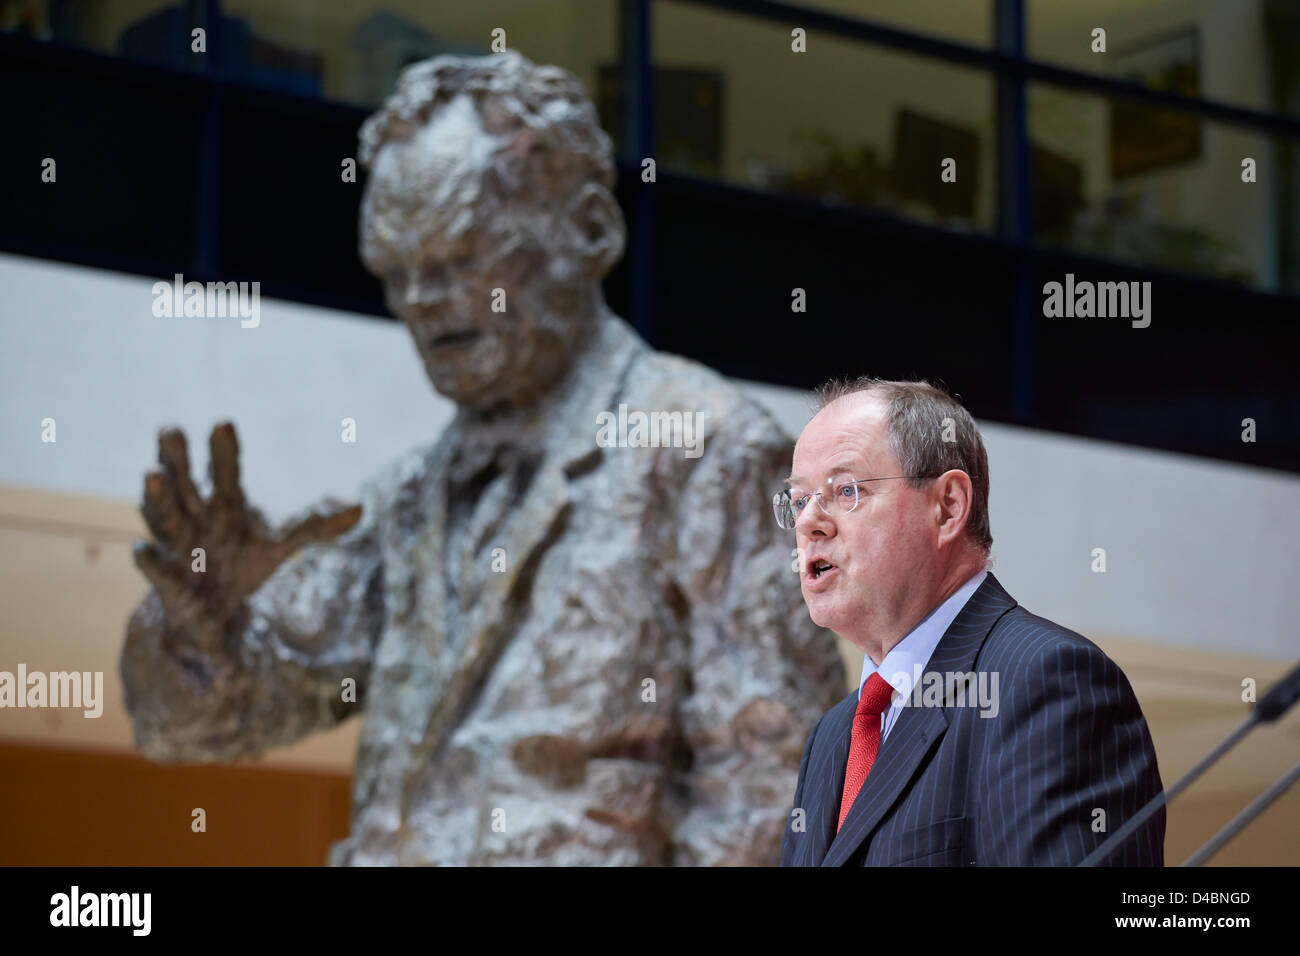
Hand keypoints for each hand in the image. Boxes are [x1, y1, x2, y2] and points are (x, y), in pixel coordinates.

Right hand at [133, 423, 361, 636]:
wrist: (211, 615)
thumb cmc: (242, 566)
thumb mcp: (281, 547)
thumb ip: (314, 528)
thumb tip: (360, 508)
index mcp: (223, 503)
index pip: (224, 471)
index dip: (223, 450)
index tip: (224, 424)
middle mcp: (194, 518)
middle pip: (182, 482)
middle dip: (175, 458)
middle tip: (170, 430)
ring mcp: (177, 547)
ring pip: (162, 518)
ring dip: (157, 498)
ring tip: (152, 474)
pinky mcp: (167, 580)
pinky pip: (154, 567)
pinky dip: (148, 558)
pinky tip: (141, 548)